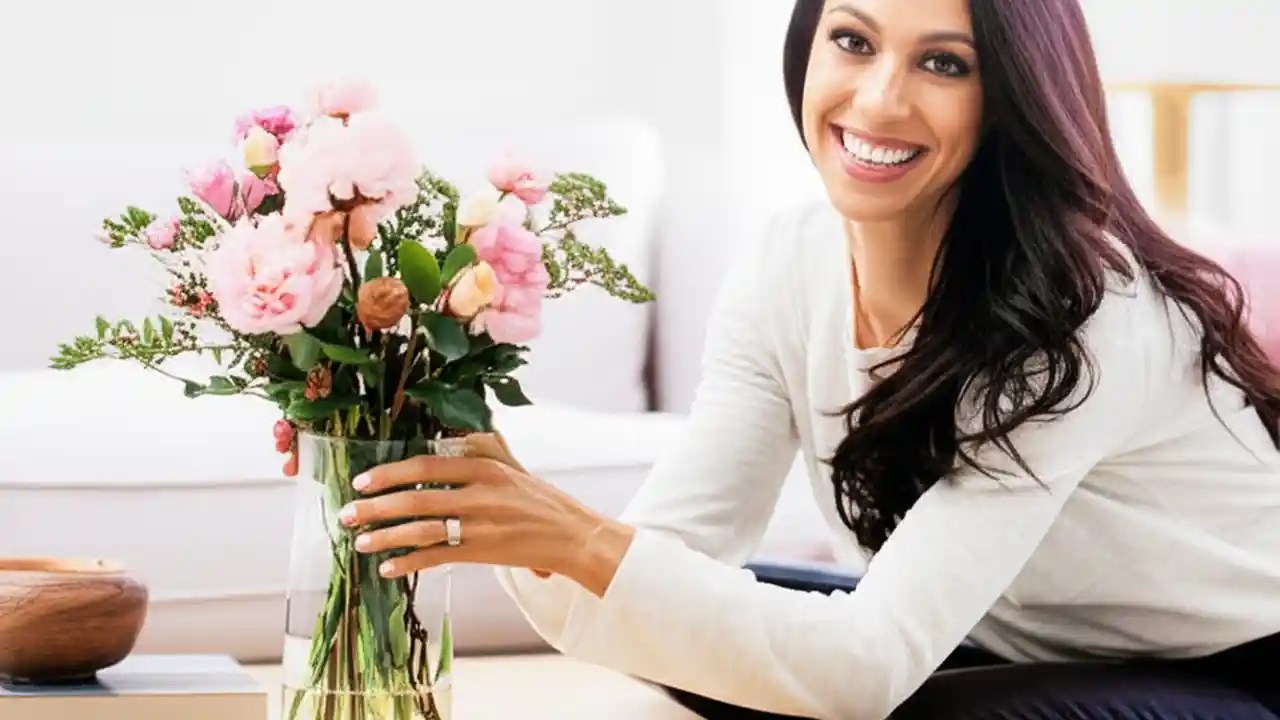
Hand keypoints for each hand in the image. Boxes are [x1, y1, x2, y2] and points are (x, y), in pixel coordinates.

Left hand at [337, 434, 634, 596]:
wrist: (572, 535)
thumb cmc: (540, 499)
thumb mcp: (510, 465)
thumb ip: (480, 447)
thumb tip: (446, 431)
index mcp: (485, 467)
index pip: (426, 465)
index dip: (390, 473)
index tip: (364, 480)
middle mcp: (480, 494)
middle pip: (416, 499)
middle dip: (376, 507)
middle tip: (347, 513)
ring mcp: (481, 525)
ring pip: (422, 531)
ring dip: (386, 538)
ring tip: (360, 543)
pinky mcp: (483, 552)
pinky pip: (437, 558)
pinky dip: (410, 564)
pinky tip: (389, 569)